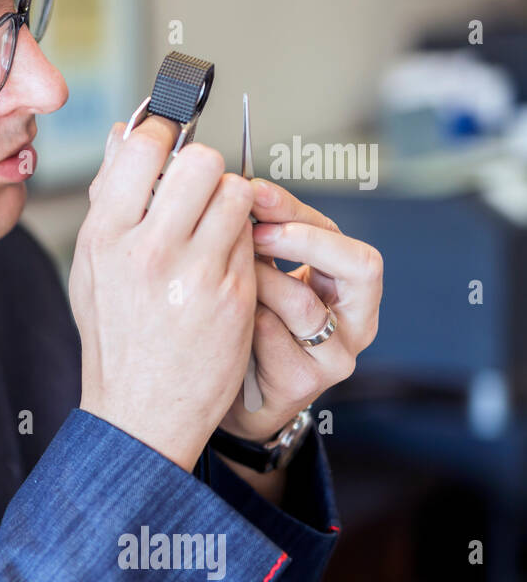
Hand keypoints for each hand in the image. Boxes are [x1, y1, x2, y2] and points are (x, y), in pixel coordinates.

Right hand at [72, 118, 256, 471]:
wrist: (139, 411)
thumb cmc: (113, 335)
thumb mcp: (91, 265)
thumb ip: (109, 197)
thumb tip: (126, 133)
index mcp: (105, 236)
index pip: (145, 147)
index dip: (164, 134)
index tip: (170, 141)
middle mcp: (148, 250)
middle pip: (201, 160)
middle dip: (205, 168)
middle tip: (199, 190)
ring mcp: (195, 273)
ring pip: (237, 193)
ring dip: (232, 202)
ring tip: (215, 227)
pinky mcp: (234, 294)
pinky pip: (252, 237)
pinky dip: (244, 241)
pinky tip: (224, 264)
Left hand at [218, 177, 382, 442]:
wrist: (231, 394)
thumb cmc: (247, 326)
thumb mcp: (263, 275)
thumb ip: (265, 238)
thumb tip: (242, 187)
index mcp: (351, 289)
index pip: (345, 240)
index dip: (300, 212)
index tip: (255, 193)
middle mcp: (358, 322)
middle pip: (361, 267)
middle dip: (303, 241)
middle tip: (254, 232)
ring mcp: (335, 357)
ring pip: (305, 304)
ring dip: (261, 282)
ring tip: (228, 276)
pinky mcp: (304, 383)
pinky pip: (273, 338)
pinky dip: (243, 320)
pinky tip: (221, 317)